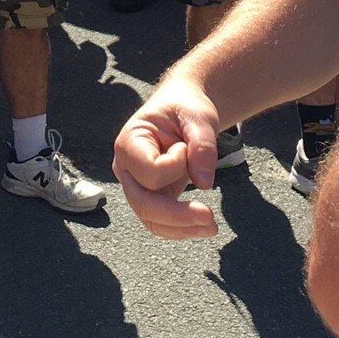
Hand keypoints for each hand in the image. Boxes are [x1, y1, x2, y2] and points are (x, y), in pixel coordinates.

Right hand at [114, 75, 223, 239]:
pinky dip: (181, 229)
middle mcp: (127, 168)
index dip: (174, 166)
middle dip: (176, 215)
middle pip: (143, 203)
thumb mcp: (199, 118)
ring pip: (150, 219)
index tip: (184, 146)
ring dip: (181, 228)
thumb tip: (204, 184)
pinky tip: (202, 226)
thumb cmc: (185, 108)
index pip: (148, 171)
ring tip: (211, 228)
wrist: (183, 109)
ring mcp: (137, 185)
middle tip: (210, 219)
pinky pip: (160, 222)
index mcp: (130, 142)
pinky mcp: (151, 196)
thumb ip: (202, 147)